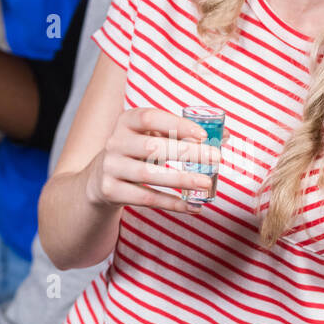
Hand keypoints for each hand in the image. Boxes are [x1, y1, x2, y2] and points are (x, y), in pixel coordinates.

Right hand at [83, 107, 225, 215]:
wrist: (99, 179)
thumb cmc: (136, 153)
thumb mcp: (150, 137)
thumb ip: (181, 135)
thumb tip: (224, 137)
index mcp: (126, 121)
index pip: (150, 118)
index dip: (177, 125)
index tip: (203, 135)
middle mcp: (115, 142)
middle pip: (152, 147)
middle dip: (187, 153)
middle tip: (216, 159)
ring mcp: (111, 167)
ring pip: (149, 174)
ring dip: (182, 180)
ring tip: (207, 183)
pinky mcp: (111, 190)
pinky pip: (146, 198)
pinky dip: (171, 203)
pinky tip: (192, 205)